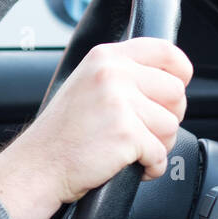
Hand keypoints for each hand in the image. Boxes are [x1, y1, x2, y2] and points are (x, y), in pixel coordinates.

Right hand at [0, 38, 191, 218]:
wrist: (37, 166)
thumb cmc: (61, 134)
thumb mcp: (87, 86)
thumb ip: (122, 75)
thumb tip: (168, 80)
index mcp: (105, 57)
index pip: (165, 51)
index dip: (180, 73)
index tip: (173, 90)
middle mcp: (112, 74)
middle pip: (176, 92)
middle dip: (167, 117)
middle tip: (140, 129)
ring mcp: (119, 103)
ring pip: (172, 126)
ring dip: (157, 145)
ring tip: (127, 148)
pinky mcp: (126, 134)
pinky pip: (160, 154)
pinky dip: (150, 167)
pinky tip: (127, 164)